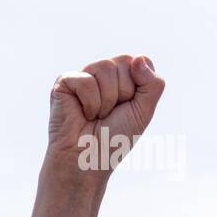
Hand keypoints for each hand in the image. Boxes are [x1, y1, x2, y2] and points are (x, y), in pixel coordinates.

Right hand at [46, 53, 165, 177]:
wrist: (90, 158)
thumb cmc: (116, 137)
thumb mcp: (144, 111)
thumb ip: (152, 84)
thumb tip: (139, 58)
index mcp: (123, 77)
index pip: (140, 62)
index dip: (139, 85)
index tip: (130, 106)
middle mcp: (103, 73)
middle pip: (124, 62)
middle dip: (124, 93)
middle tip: (111, 113)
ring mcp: (83, 75)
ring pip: (105, 68)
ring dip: (107, 100)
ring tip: (97, 115)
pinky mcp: (64, 81)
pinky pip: (86, 80)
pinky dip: (90, 103)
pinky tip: (82, 114)